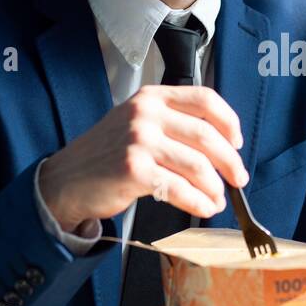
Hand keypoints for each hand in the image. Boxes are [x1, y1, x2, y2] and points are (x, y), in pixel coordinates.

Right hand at [38, 85, 248, 230]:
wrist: (66, 180)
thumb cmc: (106, 155)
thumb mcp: (137, 124)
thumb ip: (172, 124)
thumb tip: (221, 145)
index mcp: (151, 97)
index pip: (204, 99)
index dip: (228, 121)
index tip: (237, 141)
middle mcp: (145, 113)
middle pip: (206, 135)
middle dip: (230, 161)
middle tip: (238, 178)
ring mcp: (139, 140)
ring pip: (197, 164)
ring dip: (215, 186)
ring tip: (218, 199)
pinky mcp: (134, 169)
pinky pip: (180, 188)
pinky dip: (198, 201)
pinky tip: (204, 208)